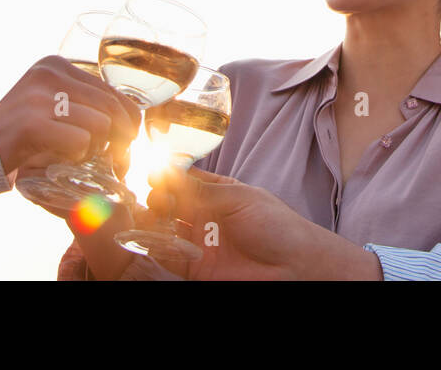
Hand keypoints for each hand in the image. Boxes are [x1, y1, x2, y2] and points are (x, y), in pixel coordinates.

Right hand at [0, 55, 140, 174]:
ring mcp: (39, 96)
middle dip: (123, 135)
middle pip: (110, 107)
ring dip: (98, 148)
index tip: (130, 137)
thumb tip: (133, 114)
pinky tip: (65, 160)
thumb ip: (84, 99)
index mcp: (55, 64)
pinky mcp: (32, 123)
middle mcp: (48, 73)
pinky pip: (81, 141)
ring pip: (100, 124)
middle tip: (120, 157)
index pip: (111, 89)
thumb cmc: (23, 130)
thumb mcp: (51, 101)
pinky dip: (79, 156)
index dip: (129, 116)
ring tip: (82, 156)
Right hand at [144, 165, 382, 280]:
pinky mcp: (194, 268)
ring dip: (151, 224)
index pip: (184, 180)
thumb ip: (202, 190)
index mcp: (216, 194)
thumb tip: (167, 172)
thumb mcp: (239, 199)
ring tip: (146, 218)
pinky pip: (168, 258)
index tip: (153, 174)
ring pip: (163, 230)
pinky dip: (154, 250)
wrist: (294, 266)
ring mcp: (198, 243)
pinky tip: (150, 240)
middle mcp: (203, 217)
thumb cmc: (276, 225)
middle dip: (156, 200)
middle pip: (169, 205)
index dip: (166, 177)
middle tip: (155, 200)